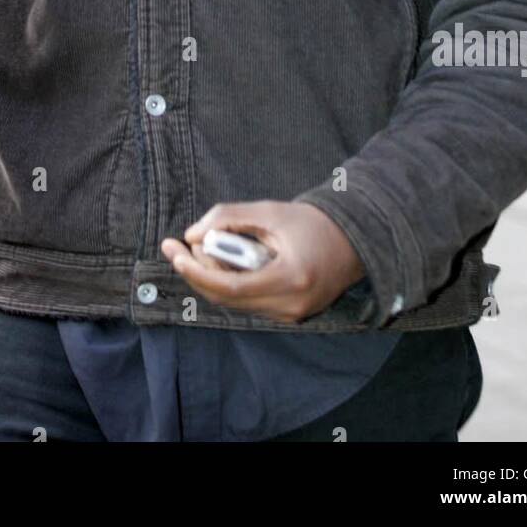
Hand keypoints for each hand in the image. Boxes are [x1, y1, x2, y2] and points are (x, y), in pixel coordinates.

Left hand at [160, 199, 364, 322]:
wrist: (352, 241)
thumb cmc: (311, 222)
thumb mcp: (270, 211)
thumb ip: (229, 218)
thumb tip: (191, 235)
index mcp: (289, 278)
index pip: (230, 287)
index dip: (196, 271)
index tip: (174, 252)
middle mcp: (289, 305)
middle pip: (227, 298)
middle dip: (198, 272)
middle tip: (180, 246)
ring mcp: (290, 315)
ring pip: (235, 302)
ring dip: (212, 277)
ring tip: (201, 247)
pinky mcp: (289, 315)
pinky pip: (249, 302)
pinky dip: (231, 283)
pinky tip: (222, 261)